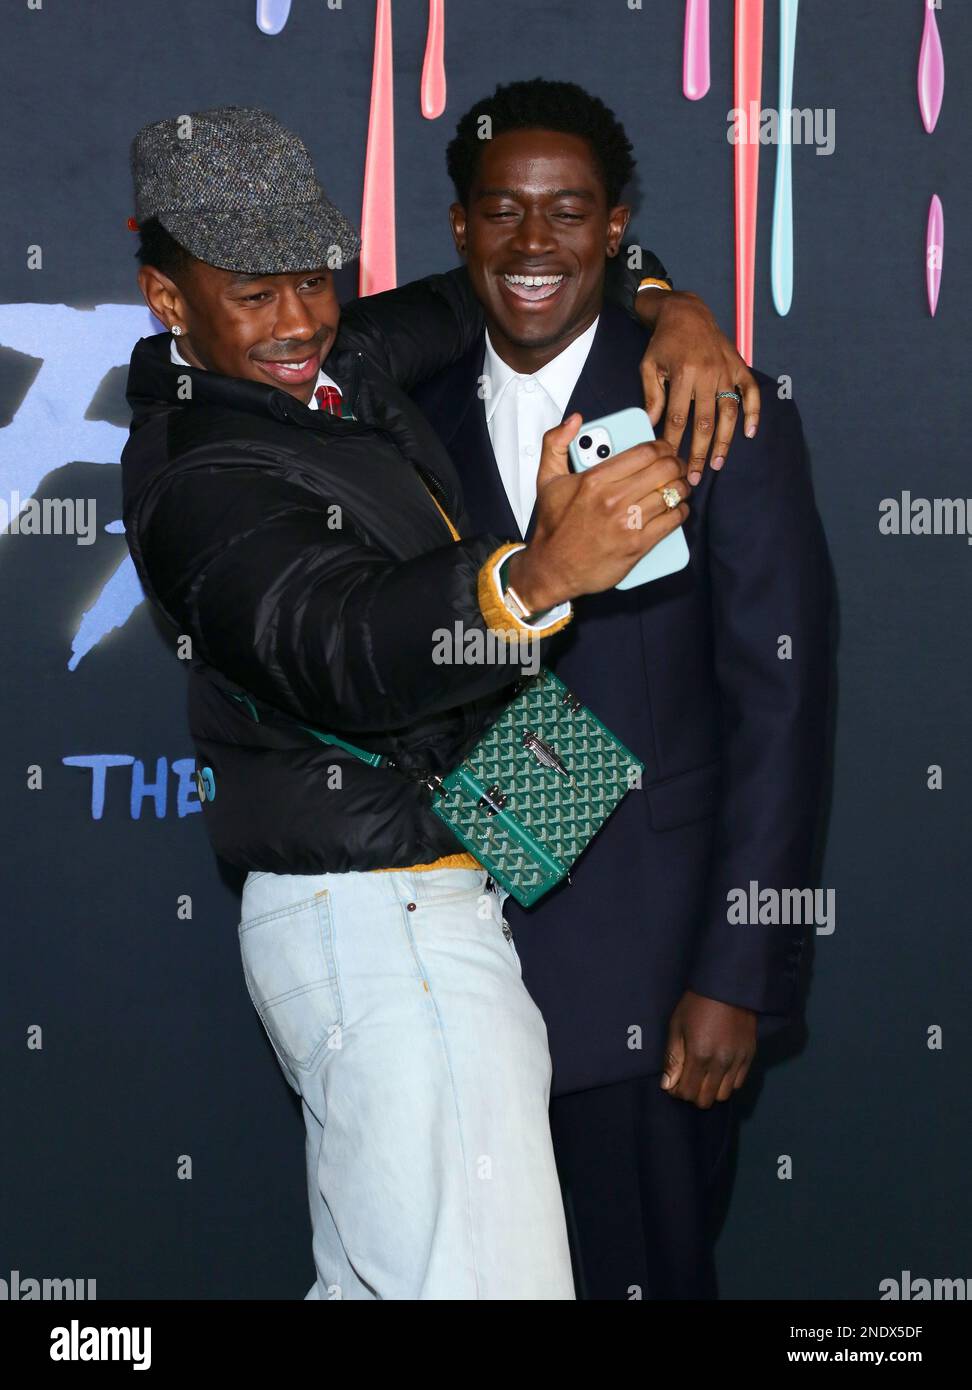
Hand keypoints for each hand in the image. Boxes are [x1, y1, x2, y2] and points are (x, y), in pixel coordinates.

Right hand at [505, 413, 690, 610]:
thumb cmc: (553, 526)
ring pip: (672, 494)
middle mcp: (613, 500)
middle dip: (676, 464)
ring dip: (682, 487)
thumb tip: (574, 420)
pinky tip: (677, 508)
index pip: (644, 452)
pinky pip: (672, 521)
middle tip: (675, 466)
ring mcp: (627, 523)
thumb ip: (555, 443)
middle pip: (664, 470)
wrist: (553, 568)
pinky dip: (680, 511)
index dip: (662, 446)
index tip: (664, 448)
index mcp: (594, 479)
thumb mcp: (546, 479)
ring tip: (679, 486)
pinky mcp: (638, 546)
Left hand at [635, 290, 760, 484]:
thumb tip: (650, 425)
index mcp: (683, 373)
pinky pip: (752, 392)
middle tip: (693, 476)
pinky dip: (754, 412)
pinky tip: (750, 433)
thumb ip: (651, 396)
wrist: (686, 312)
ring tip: (717, 464)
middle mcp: (708, 373)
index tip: (669, 462)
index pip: (678, 417)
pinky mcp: (739, 367)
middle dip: (698, 452)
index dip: (674, 442)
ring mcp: (727, 370)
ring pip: (728, 413)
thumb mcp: (649, 366)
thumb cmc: (664, 342)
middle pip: (704, 422)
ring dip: (724, 441)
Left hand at [660, 989, 756, 1107]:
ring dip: (710, 1091)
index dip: (677, 1092)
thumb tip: (667, 1085)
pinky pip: (738, 1084)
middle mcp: (720, 1063)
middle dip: (692, 1094)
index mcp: (699, 1055)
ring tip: (703, 1077)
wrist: (728, 987)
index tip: (673, 1083)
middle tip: (686, 1081)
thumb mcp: (677, 1026)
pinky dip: (726, 1083)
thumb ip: (673, 1058)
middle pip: (705, 1099)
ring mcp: (737, 1061)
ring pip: (723, 1095)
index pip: (687, 1092)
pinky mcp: (750, 1056)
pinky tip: (717, 1072)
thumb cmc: (697, 1004)